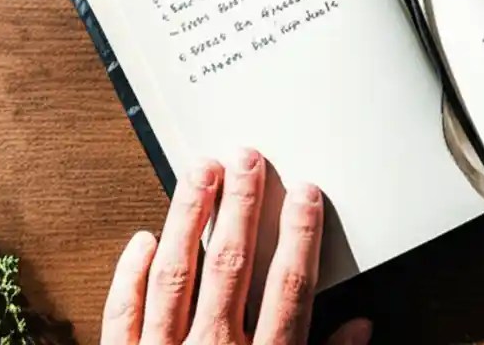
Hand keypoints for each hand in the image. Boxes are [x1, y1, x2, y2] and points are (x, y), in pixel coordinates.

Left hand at [101, 148, 371, 344]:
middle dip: (241, 205)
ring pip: (174, 273)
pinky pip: (122, 314)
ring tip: (199, 172)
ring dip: (187, 217)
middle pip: (230, 265)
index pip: (287, 287)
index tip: (305, 194)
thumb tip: (360, 326)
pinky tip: (142, 238)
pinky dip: (130, 274)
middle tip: (248, 157)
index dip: (299, 234)